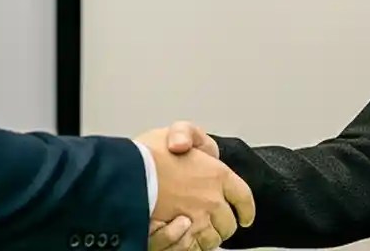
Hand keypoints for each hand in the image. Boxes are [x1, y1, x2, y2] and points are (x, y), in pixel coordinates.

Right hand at [136, 127, 254, 249]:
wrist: (124, 176)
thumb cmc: (144, 155)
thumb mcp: (171, 131)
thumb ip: (188, 133)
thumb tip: (185, 145)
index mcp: (217, 174)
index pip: (243, 197)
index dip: (245, 209)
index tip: (245, 216)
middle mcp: (211, 200)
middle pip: (228, 224)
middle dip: (222, 226)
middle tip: (213, 223)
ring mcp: (197, 221)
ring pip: (210, 240)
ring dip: (205, 237)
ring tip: (195, 230)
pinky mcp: (180, 237)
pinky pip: (191, 248)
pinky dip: (187, 245)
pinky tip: (181, 236)